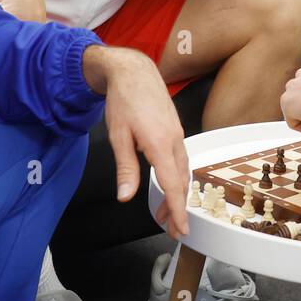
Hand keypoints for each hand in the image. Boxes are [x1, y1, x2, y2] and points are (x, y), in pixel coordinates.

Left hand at [83, 47, 190, 238]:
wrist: (134, 71)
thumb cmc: (123, 100)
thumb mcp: (118, 136)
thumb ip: (125, 168)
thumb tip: (126, 196)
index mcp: (160, 143)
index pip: (173, 184)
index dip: (178, 209)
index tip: (182, 229)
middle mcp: (174, 140)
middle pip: (182, 181)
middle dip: (179, 208)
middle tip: (173, 230)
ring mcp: (178, 134)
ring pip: (183, 171)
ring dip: (177, 193)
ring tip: (166, 212)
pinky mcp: (175, 130)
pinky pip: (181, 159)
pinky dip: (177, 177)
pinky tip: (169, 184)